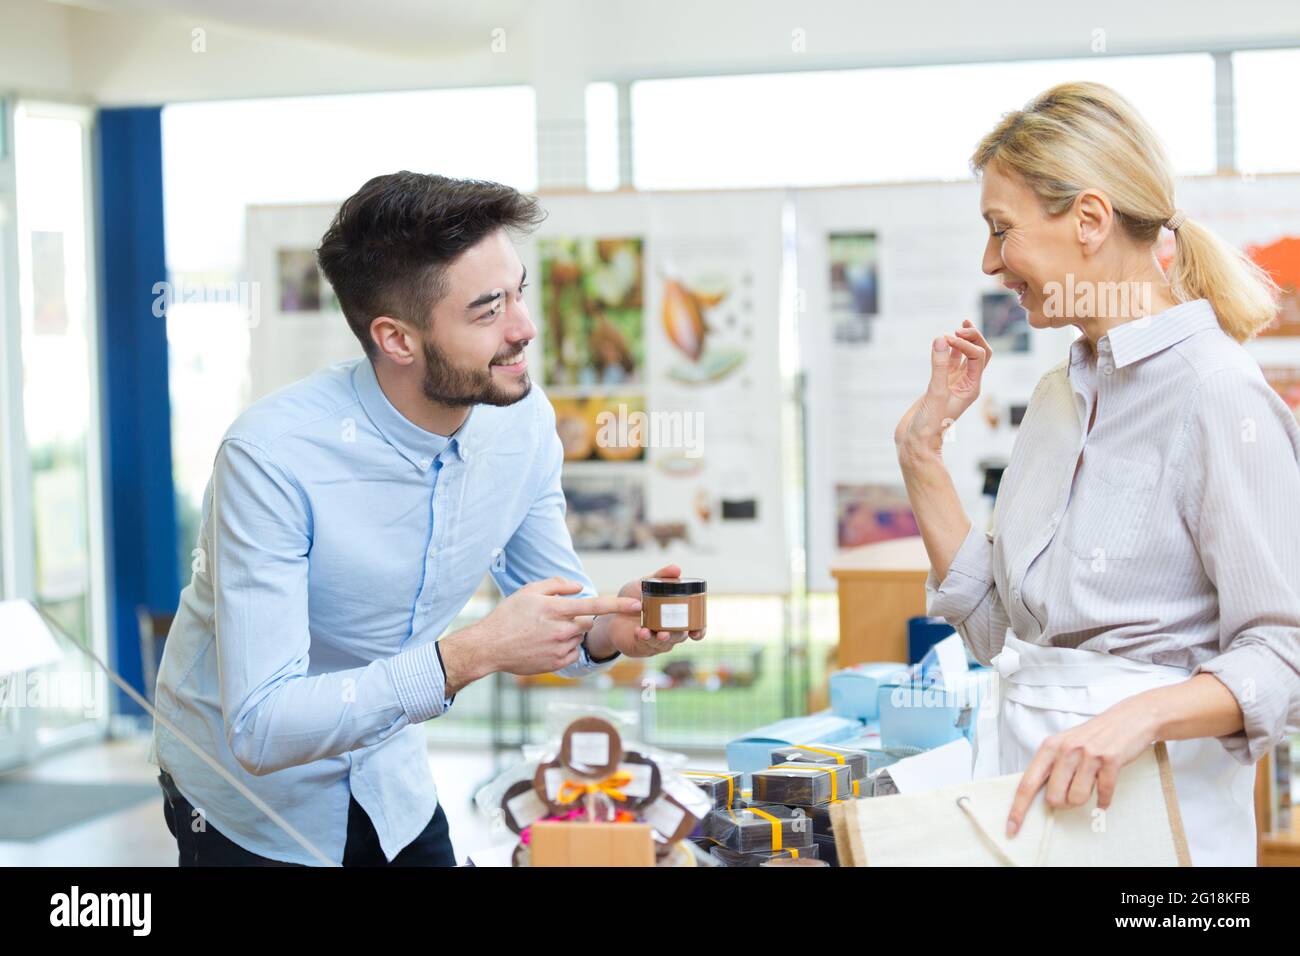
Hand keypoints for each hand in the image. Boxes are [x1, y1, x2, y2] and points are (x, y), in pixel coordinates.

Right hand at [442, 577, 639, 686]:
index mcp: (556, 609)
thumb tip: (580, 586)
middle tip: (554, 620)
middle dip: (577, 620)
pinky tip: (544, 645)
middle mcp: (561, 629)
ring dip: (569, 634)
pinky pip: (573, 653)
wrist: (490, 647)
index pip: (594, 604)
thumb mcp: (529, 591)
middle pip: (587, 622)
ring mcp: (560, 649)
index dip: (618, 604)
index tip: (637, 604)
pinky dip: (565, 648)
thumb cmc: (509, 615)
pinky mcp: (558, 664)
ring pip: (578, 638)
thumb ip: (556, 584)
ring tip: (544, 634)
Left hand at [603, 564, 706, 658]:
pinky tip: (639, 632)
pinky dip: (644, 638)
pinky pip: (647, 645)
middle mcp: (670, 630)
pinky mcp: (643, 647)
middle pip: (680, 636)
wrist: (610, 612)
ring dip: (658, 638)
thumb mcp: (644, 583)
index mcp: (675, 616)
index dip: (699, 631)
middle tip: (667, 630)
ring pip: (664, 643)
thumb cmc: (631, 598)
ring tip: (647, 631)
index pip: (694, 627)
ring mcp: (657, 640)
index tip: (696, 632)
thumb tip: (677, 568)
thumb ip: (661, 576)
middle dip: (676, 634)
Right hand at [894, 320, 991, 463]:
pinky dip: (949, 350)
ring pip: (965, 356)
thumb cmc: (929, 425)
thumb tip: (942, 339)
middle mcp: (966, 384)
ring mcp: (953, 384)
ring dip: (962, 341)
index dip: (966, 344)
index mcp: (972, 388)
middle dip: (973, 338)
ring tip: (955, 328)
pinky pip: (950, 362)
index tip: (948, 340)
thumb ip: (939, 365)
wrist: (916, 442)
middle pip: (980, 353)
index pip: (978, 356)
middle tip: (960, 326)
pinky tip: (942, 342)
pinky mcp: (939, 384)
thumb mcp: (935, 393)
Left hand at [1005, 696, 1159, 836]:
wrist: (1129, 719)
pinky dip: (1104, 801)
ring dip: (1085, 799)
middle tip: (1073, 791)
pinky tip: (1104, 793)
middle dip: (1063, 802)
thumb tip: (1040, 797)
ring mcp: (1088, 754)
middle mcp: (1065, 749)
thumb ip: (1051, 767)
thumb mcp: (1065, 744)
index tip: (1012, 828)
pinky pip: (1103, 794)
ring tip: (1090, 785)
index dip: (1018, 808)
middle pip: (1054, 797)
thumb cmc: (1093, 736)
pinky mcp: (1110, 760)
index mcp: (1049, 747)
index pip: (1027, 783)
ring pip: (1077, 798)